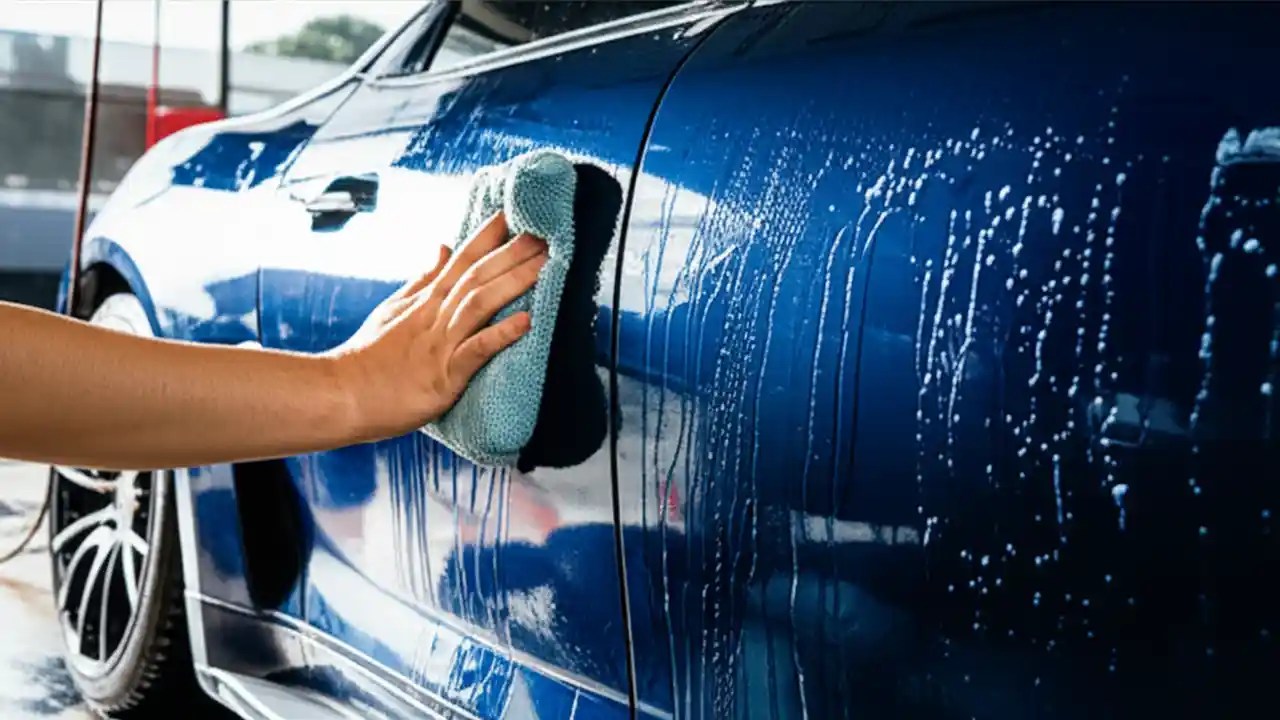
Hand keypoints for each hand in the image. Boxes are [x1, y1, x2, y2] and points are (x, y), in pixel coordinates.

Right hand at [327, 212, 546, 440]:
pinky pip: (475, 351)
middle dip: (513, 252)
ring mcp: (439, 344)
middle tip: (547, 231)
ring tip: (545, 265)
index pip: (461, 258)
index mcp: (425, 301)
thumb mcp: (392, 310)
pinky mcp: (442, 377)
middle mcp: (434, 316)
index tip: (516, 212)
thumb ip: (422, 280)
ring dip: (514, 282)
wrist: (339, 396)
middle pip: (477, 275)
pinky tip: (526, 322)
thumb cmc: (366, 358)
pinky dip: (500, 334)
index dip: (489, 235)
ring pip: (480, 303)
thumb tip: (443, 246)